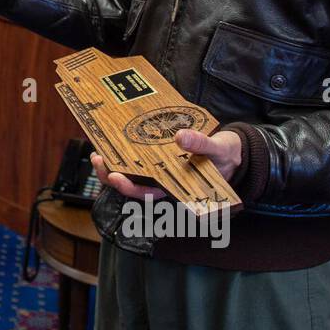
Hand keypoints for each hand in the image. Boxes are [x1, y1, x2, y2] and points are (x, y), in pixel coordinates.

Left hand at [90, 129, 241, 199]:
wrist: (231, 151)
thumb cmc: (225, 156)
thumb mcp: (218, 149)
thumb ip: (202, 145)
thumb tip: (182, 137)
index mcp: (176, 186)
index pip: (147, 192)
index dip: (129, 187)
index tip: (115, 176)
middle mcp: (163, 180)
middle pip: (132, 184)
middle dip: (111, 175)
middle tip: (99, 160)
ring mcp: (159, 170)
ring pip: (130, 172)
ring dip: (112, 164)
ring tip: (99, 152)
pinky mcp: (157, 157)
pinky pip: (136, 158)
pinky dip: (123, 151)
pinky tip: (112, 141)